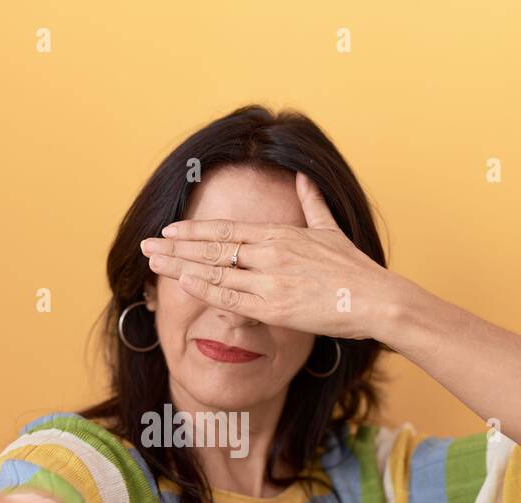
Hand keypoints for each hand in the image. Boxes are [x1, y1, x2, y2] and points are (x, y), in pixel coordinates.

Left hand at [140, 171, 411, 340]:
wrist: (376, 298)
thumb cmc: (355, 269)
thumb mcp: (330, 228)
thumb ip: (311, 202)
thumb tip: (303, 176)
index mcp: (280, 234)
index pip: (226, 230)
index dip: (194, 231)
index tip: (168, 230)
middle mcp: (270, 252)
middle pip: (212, 248)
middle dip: (175, 246)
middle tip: (144, 245)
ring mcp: (270, 279)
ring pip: (215, 270)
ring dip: (179, 265)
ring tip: (151, 262)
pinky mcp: (275, 306)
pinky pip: (231, 297)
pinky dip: (205, 288)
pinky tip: (182, 281)